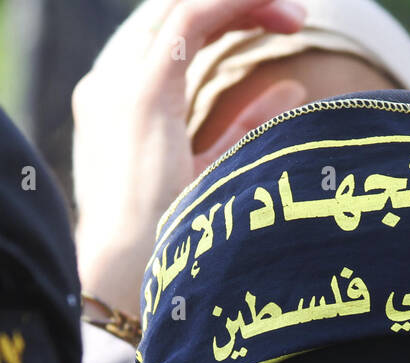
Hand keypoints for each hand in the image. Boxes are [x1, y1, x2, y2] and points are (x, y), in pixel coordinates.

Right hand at [72, 0, 308, 315]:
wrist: (127, 288)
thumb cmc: (171, 247)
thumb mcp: (211, 178)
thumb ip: (240, 130)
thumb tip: (290, 89)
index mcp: (121, 110)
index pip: (174, 39)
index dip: (227, 18)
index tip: (284, 25)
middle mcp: (112, 90)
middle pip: (177, 16)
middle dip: (237, 6)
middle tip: (296, 13)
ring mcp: (120, 89)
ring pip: (186, 9)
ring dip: (246, 3)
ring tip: (297, 12)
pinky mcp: (141, 95)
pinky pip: (194, 20)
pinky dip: (238, 5)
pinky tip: (281, 10)